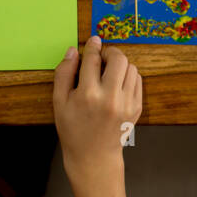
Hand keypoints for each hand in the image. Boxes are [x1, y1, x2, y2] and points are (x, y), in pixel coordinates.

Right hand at [53, 36, 140, 191]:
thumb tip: (74, 50)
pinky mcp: (137, 107)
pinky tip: (116, 83)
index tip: (93, 41)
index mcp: (88, 95)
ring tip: (108, 73)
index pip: (93, 59)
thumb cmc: (73, 128)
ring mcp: (127, 103)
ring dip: (120, 64)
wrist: (93, 156)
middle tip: (102, 58)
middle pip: (118, 59)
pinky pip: (137, 79)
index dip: (93, 46)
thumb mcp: (59, 102)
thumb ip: (64, 73)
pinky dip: (128, 75)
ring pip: (131, 67)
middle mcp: (110, 98)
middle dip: (110, 53)